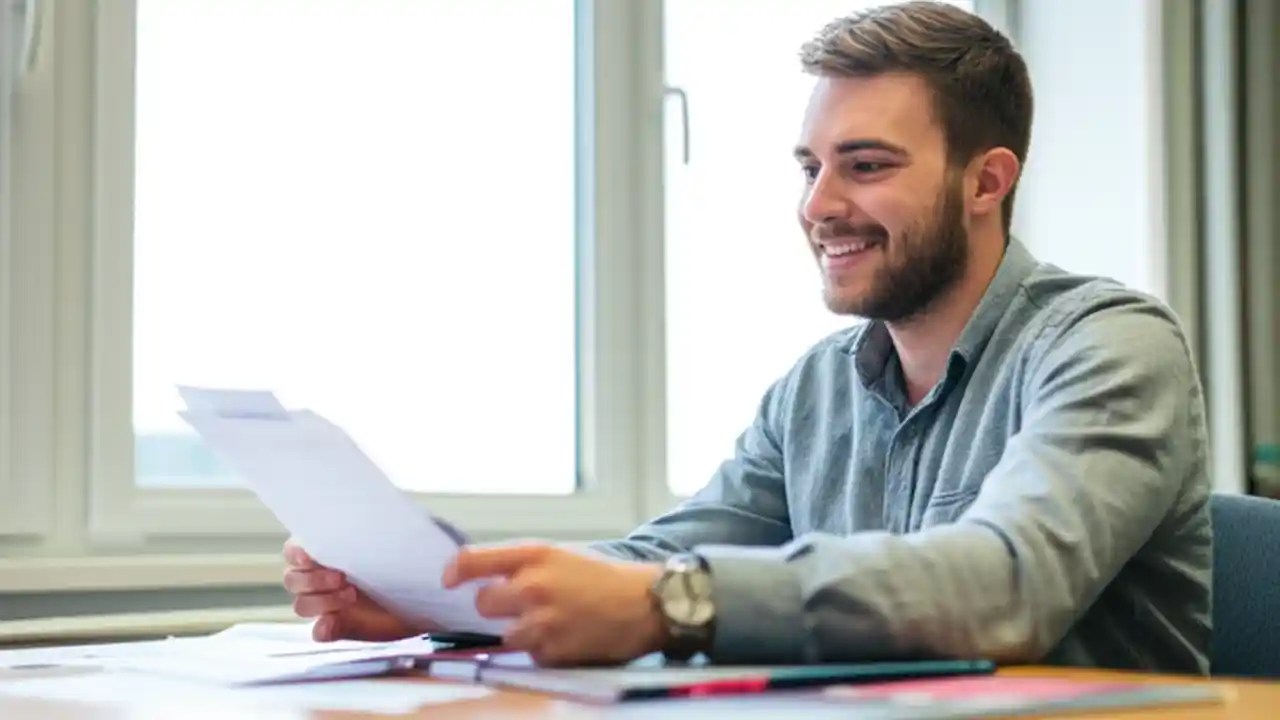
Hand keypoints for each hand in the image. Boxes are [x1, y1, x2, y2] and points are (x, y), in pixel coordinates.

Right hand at [282, 539, 423, 641]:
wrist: (429, 596)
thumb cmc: (410, 564)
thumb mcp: (400, 545)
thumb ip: (384, 538)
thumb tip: (369, 549)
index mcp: (330, 552)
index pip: (295, 549)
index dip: (297, 551)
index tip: (311, 555)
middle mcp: (321, 578)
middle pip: (292, 578)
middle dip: (312, 578)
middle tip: (343, 577)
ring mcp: (328, 604)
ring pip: (301, 603)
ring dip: (319, 600)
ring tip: (351, 595)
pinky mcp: (339, 627)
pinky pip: (318, 631)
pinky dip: (322, 627)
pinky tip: (333, 622)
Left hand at [442, 544, 664, 665]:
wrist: (647, 604)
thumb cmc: (605, 578)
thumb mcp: (562, 556)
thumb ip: (523, 566)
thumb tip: (486, 578)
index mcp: (535, 555)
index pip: (474, 560)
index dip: (455, 571)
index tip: (448, 581)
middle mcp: (533, 586)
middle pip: (483, 603)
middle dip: (496, 607)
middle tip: (520, 606)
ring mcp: (541, 621)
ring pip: (504, 634)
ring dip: (520, 632)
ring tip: (551, 623)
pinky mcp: (552, 651)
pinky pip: (530, 654)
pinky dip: (542, 650)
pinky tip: (566, 637)